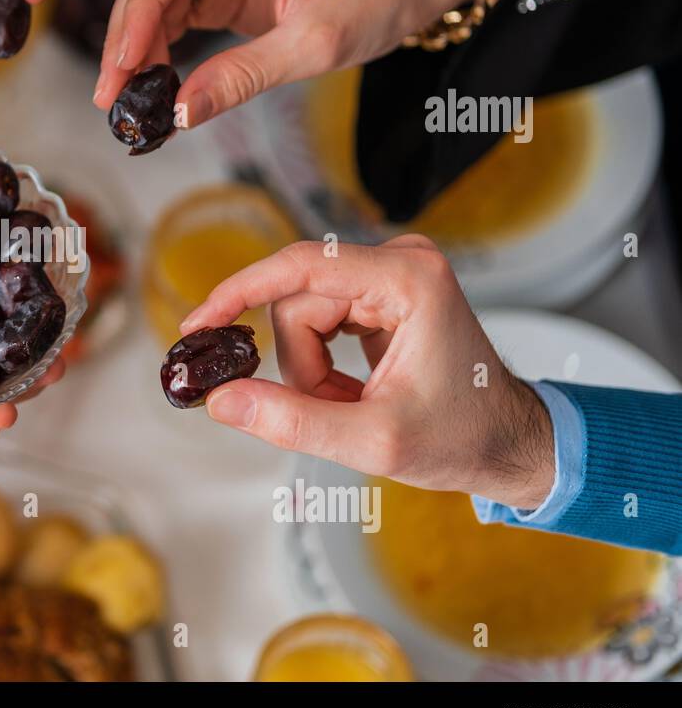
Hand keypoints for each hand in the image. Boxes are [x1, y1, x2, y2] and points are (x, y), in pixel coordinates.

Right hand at [93, 0, 473, 125]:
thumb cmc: (374, 0)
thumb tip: (181, 112)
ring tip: (124, 95)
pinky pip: (174, 15)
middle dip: (127, 31)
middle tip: (111, 90)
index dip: (141, 5)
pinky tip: (147, 81)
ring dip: (136, 44)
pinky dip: (157, 48)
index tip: (126, 57)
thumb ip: (244, 76)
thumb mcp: (312, 46)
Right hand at [181, 235, 554, 509]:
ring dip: (309, 370)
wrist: (510, 445)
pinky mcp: (381, 290)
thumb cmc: (462, 439)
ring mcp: (390, 273)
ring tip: (350, 405)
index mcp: (409, 280)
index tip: (197, 326)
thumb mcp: (372, 442)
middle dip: (299, 365)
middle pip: (297, 301)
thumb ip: (291, 421)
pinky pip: (316, 319)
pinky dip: (321, 364)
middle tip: (329, 410)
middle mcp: (400, 262)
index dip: (239, 292)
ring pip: (301, 314)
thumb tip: (220, 399)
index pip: (299, 266)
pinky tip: (353, 391)